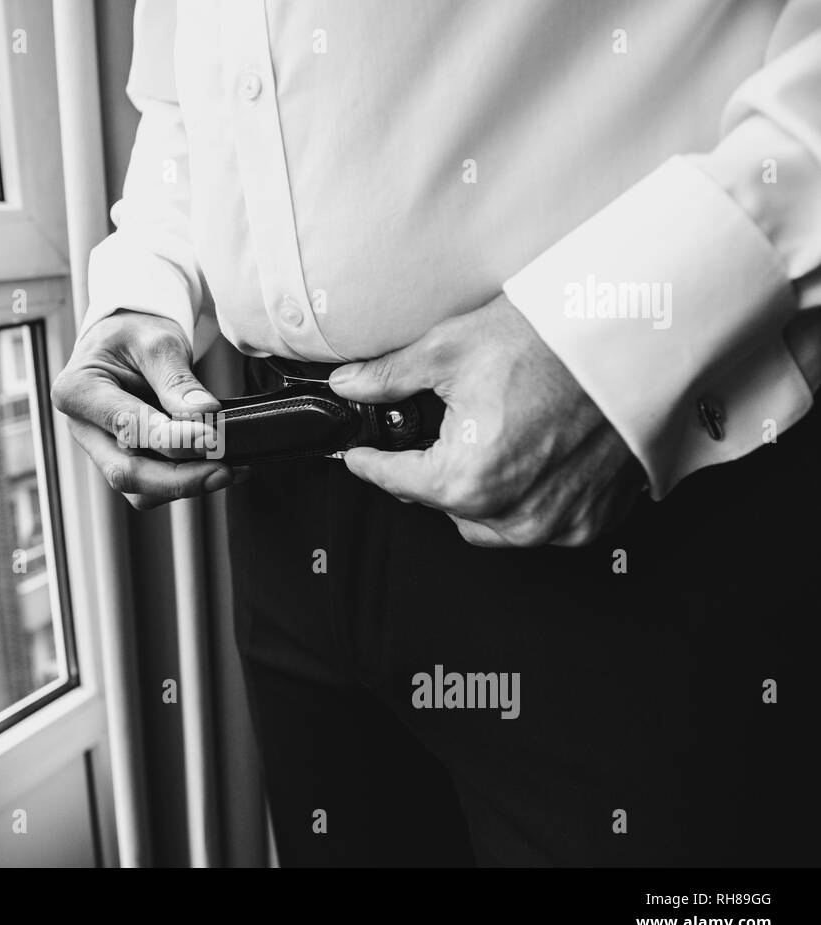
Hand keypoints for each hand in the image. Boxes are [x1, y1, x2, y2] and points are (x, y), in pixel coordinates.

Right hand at [51, 311, 247, 509]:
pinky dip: (184, 482)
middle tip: (223, 470)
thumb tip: (205, 415)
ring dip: (184, 486)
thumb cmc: (134, 334)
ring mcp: (100, 449)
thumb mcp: (157, 342)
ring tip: (227, 469)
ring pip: (138, 489)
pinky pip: (151, 486)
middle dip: (178, 479)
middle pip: (125, 473)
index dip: (173, 439)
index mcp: (78, 391)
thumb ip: (177, 381)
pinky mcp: (122, 460)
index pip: (127, 426)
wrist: (127, 337)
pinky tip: (216, 468)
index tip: (212, 437)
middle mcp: (83, 428)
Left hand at [329, 294, 644, 545]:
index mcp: (467, 480)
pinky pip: (540, 524)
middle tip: (439, 433)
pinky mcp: (591, 520)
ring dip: (477, 493)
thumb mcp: (449, 350)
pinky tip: (530, 458)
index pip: (394, 481)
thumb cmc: (550, 343)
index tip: (359, 457)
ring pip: (488, 524)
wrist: (632, 340)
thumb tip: (351, 385)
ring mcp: (555, 523)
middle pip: (443, 505)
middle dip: (431, 473)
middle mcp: (512, 514)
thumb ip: (389, 377)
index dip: (370, 462)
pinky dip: (527, 499)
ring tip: (486, 443)